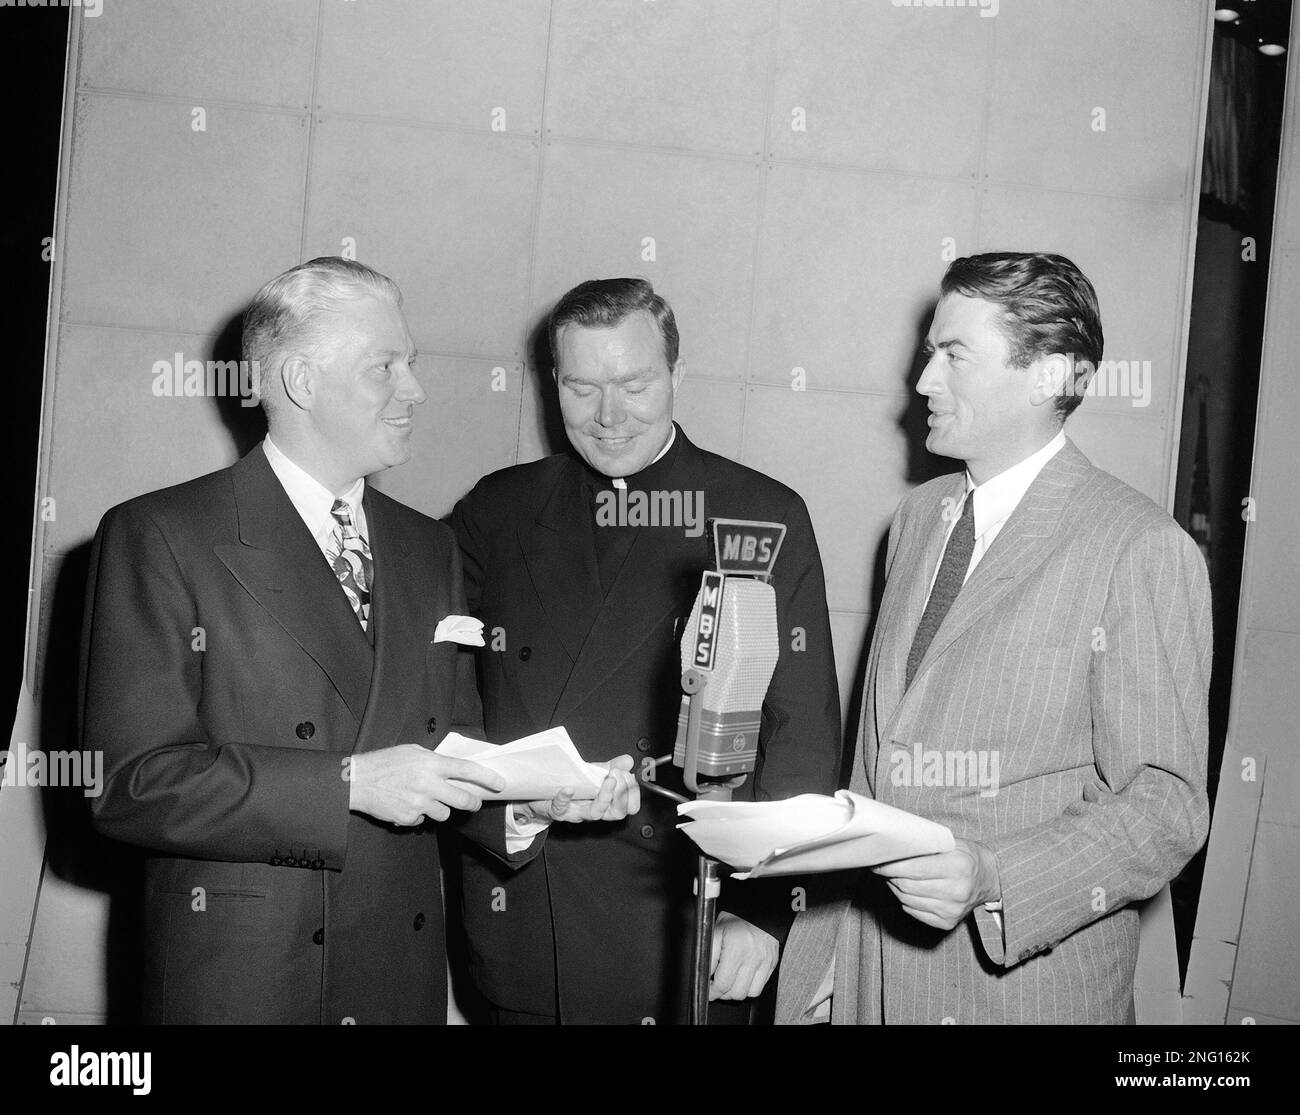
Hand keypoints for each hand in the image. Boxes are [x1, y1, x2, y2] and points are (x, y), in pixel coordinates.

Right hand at [347, 744, 505, 825]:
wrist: (357, 781)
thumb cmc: (384, 763)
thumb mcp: (412, 751)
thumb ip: (433, 760)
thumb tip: (451, 768)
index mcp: (431, 764)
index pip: (467, 770)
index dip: (487, 777)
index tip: (500, 783)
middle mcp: (428, 784)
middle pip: (464, 799)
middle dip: (472, 802)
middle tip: (473, 802)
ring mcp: (419, 803)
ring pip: (445, 813)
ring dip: (440, 808)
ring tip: (425, 798)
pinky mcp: (409, 818)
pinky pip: (424, 820)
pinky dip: (419, 815)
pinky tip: (406, 804)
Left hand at [517, 754, 640, 823]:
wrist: (546, 795)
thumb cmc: (575, 786)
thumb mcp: (596, 773)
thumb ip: (614, 767)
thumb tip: (629, 761)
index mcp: (606, 803)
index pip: (629, 807)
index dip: (633, 793)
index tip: (629, 776)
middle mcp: (594, 811)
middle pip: (616, 813)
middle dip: (621, 793)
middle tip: (617, 775)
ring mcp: (576, 813)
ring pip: (595, 813)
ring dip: (604, 796)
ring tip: (608, 780)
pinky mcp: (558, 811)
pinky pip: (562, 807)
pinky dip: (565, 798)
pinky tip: (568, 789)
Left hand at [709, 913, 778, 1000]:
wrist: (758, 909)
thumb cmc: (736, 919)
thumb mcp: (716, 932)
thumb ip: (709, 955)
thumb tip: (704, 975)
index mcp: (735, 949)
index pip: (722, 984)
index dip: (712, 992)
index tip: (709, 991)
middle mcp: (751, 958)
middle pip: (735, 993)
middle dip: (723, 993)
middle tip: (717, 986)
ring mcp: (764, 962)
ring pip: (749, 993)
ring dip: (736, 992)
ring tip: (730, 982)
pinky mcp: (771, 964)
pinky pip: (759, 987)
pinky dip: (749, 987)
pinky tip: (742, 978)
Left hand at [872, 837, 1000, 930]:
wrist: (989, 878)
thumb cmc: (964, 856)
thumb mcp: (949, 843)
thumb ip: (923, 845)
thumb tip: (890, 847)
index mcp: (958, 867)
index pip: (913, 868)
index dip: (890, 865)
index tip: (877, 859)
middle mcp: (956, 891)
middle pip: (906, 885)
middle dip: (889, 875)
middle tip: (883, 866)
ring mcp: (951, 910)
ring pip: (906, 899)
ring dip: (896, 887)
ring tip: (897, 876)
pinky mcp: (947, 923)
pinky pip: (913, 911)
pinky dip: (905, 900)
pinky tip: (910, 889)